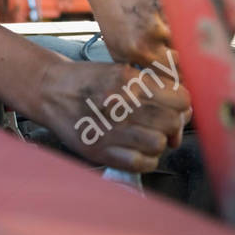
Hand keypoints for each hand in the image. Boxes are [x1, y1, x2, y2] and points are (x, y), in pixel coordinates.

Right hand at [0, 19, 187, 172]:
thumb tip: (185, 108)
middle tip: (163, 126)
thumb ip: (154, 86)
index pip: (180, 99)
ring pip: (158, 143)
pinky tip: (138, 150)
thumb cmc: (90, 81)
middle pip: (171, 122)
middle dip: (172, 126)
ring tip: (147, 137)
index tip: (176, 109)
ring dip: (158, 142)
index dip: (182, 106)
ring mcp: (109, 128)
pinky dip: (146, 160)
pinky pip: (141, 163)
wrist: (50, 90)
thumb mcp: (121, 71)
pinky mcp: (99, 149)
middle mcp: (120, 103)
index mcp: (129, 80)